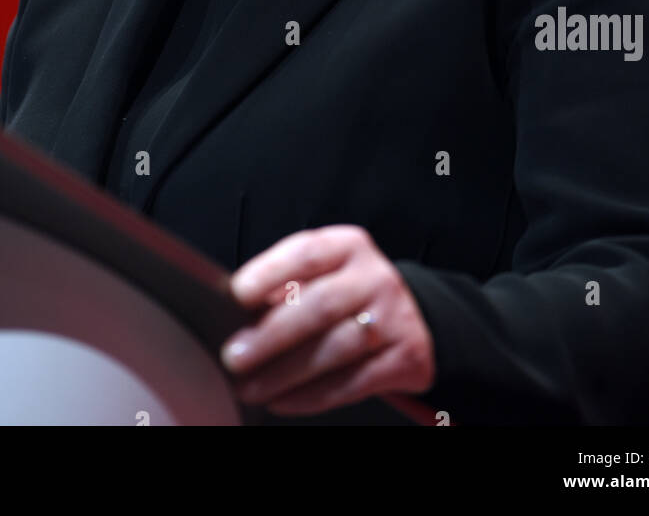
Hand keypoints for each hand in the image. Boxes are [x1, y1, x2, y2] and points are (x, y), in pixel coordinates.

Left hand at [219, 224, 435, 414]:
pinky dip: (312, 396)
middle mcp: (375, 276)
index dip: (270, 271)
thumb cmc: (348, 294)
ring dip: (285, 373)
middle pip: (320, 305)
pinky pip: (351, 382)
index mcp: (349, 246)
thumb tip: (234, 316)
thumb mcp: (325, 275)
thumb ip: (287, 287)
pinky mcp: (405, 357)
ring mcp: (395, 316)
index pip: (307, 253)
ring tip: (250, 388)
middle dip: (271, 335)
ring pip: (334, 348)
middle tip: (234, 356)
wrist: (415, 318)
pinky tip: (282, 401)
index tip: (236, 294)